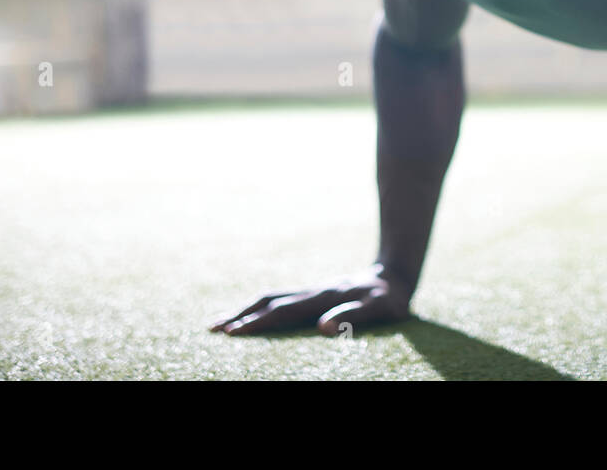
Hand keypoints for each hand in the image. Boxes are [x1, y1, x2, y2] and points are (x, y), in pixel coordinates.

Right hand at [209, 264, 412, 336]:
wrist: (395, 274)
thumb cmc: (390, 298)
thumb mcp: (379, 309)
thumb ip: (352, 317)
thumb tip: (321, 329)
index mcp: (323, 298)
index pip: (282, 312)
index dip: (256, 323)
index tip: (232, 333)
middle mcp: (311, 293)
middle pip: (267, 302)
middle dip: (238, 315)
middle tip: (211, 329)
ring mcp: (310, 291)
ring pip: (270, 298)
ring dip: (244, 309)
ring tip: (219, 322)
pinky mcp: (313, 294)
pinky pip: (279, 299)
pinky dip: (259, 307)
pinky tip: (250, 315)